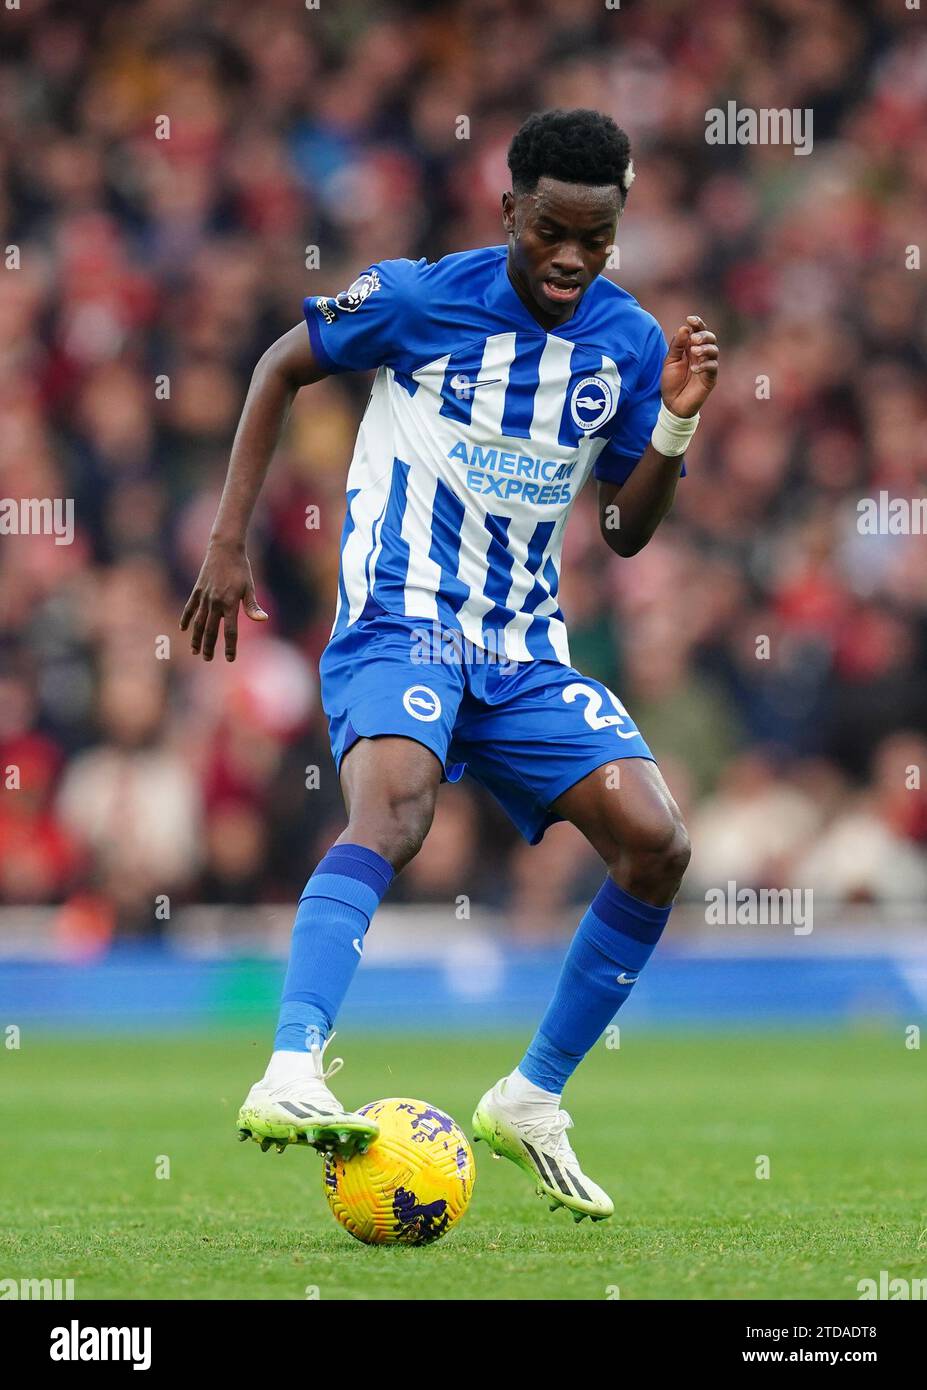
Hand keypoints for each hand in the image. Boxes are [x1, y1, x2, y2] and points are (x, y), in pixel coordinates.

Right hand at [180, 539, 267, 661]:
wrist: (224, 549)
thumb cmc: (240, 568)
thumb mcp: (249, 587)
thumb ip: (252, 606)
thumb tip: (263, 619)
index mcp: (230, 604)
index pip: (230, 631)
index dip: (230, 646)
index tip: (230, 658)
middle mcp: (215, 603)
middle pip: (210, 630)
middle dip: (209, 646)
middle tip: (208, 659)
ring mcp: (204, 597)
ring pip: (198, 622)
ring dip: (196, 638)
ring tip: (195, 651)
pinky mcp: (197, 590)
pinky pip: (190, 607)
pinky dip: (186, 619)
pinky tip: (184, 629)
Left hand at [660, 315, 718, 417]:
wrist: (672, 404)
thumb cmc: (671, 382)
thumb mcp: (670, 362)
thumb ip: (677, 346)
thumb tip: (684, 328)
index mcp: (691, 347)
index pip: (698, 330)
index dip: (697, 323)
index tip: (690, 319)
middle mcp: (701, 354)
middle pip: (710, 337)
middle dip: (703, 335)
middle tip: (693, 340)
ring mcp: (707, 365)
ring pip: (714, 350)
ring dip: (705, 348)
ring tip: (694, 352)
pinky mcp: (710, 378)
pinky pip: (712, 367)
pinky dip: (704, 365)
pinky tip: (694, 369)